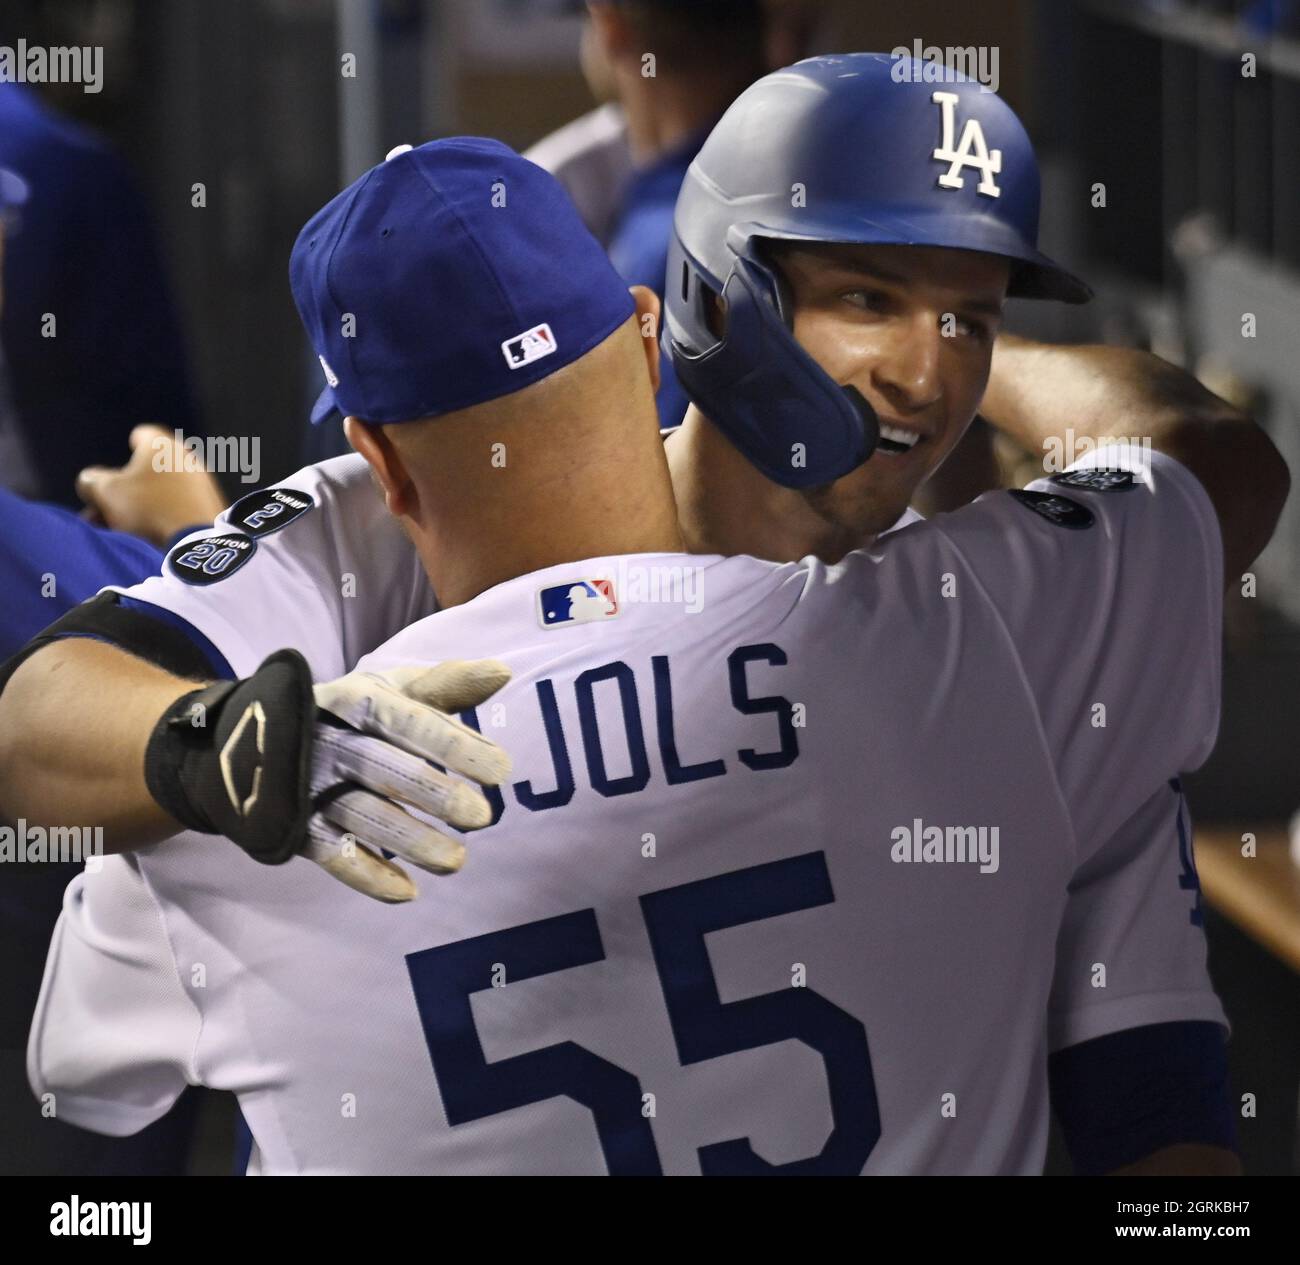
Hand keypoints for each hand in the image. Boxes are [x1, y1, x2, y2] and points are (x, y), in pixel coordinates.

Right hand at [76, 424, 227, 545]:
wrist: (198, 542)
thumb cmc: (148, 508)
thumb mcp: (106, 492)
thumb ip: (91, 481)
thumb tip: (91, 481)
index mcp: (162, 445)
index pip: (144, 434)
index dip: (133, 442)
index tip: (129, 449)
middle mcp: (187, 459)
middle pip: (150, 469)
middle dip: (123, 489)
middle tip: (100, 510)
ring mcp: (203, 485)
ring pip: (163, 492)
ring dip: (139, 507)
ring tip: (118, 529)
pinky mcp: (211, 509)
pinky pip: (180, 508)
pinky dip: (163, 517)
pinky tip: (147, 536)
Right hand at [144, 650, 512, 902]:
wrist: (248, 738)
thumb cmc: (348, 713)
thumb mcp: (390, 689)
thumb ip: (446, 685)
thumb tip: (503, 672)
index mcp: (354, 698)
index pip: (407, 719)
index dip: (452, 744)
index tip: (501, 769)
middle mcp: (326, 739)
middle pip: (382, 768)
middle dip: (434, 793)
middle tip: (483, 816)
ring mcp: (304, 785)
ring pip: (360, 815)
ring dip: (411, 842)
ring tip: (458, 862)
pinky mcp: (293, 825)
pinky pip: (330, 853)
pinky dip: (367, 875)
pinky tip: (407, 893)